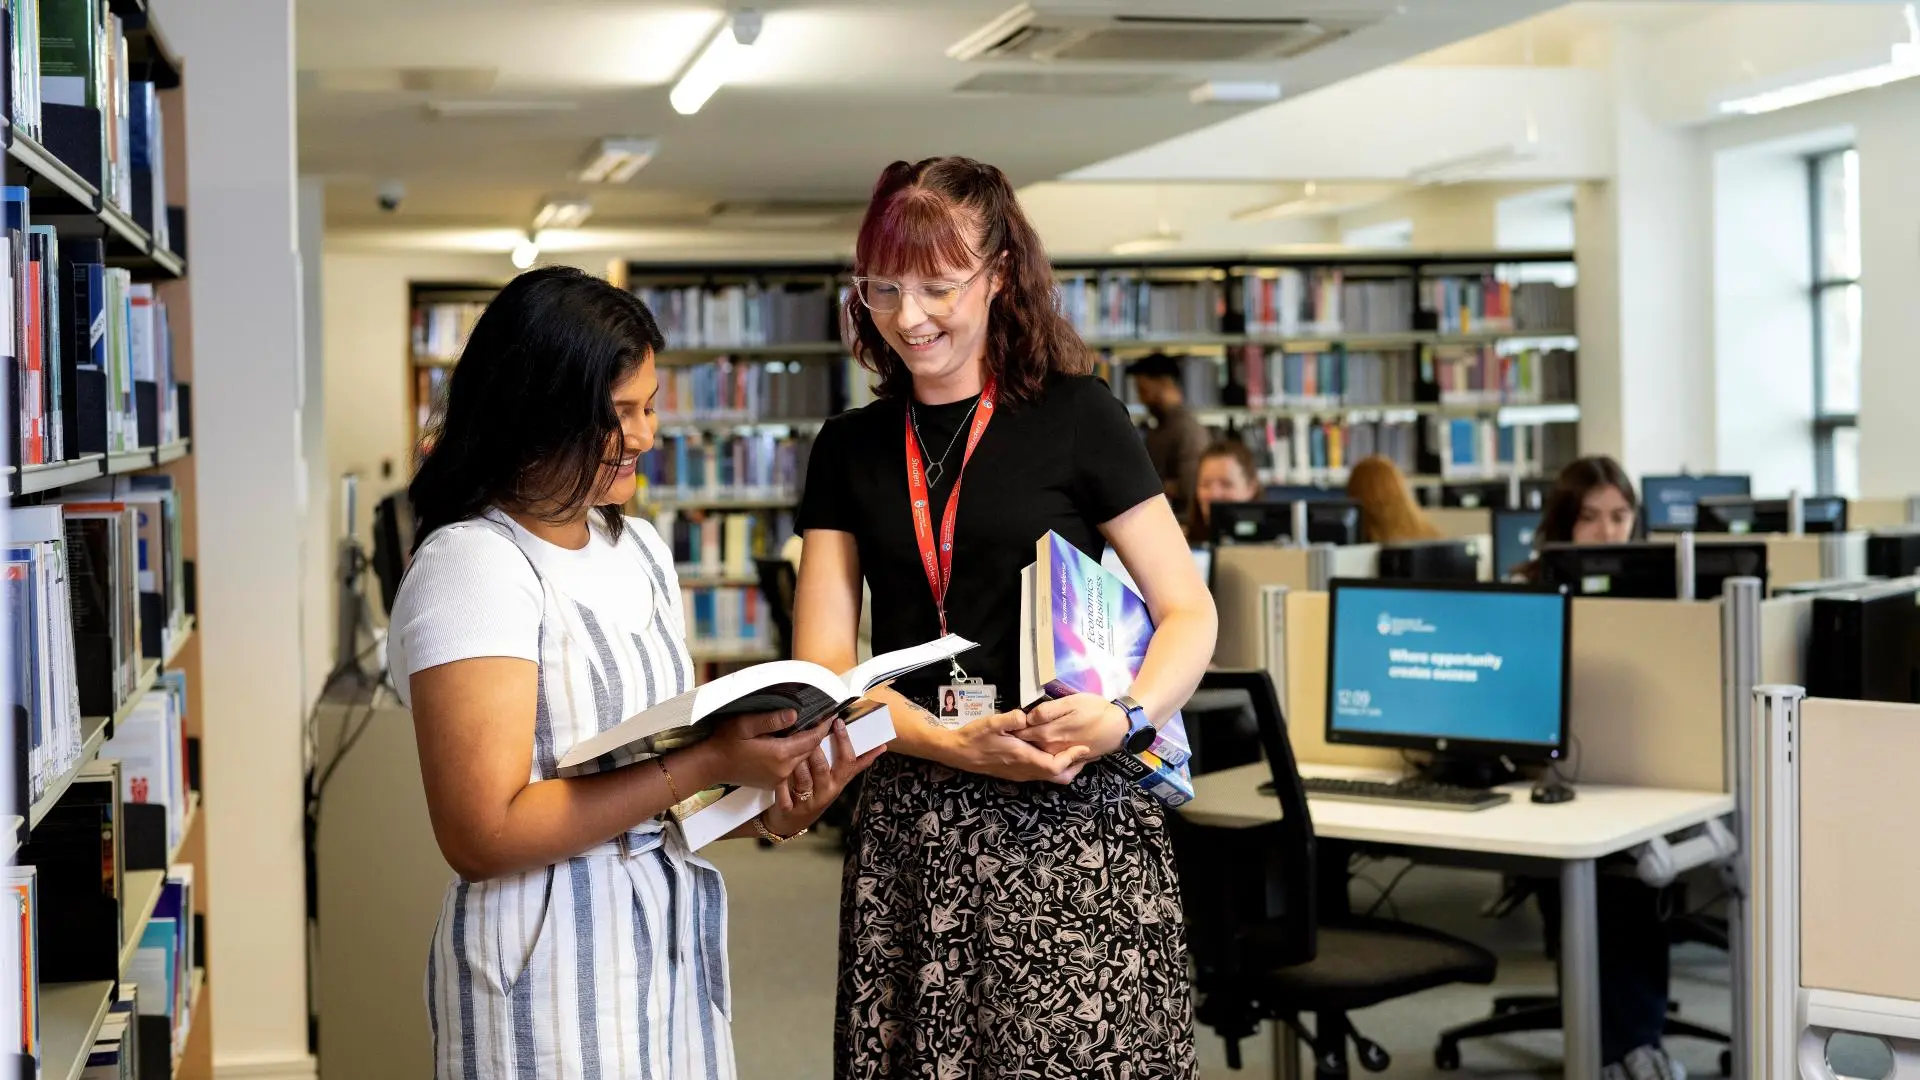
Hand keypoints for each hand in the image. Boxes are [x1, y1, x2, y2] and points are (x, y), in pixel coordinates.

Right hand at [698, 709, 829, 790]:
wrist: (711, 766)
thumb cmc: (725, 741)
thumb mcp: (745, 724)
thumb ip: (772, 719)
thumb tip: (795, 714)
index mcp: (780, 754)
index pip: (811, 739)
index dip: (823, 727)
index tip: (832, 715)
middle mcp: (783, 769)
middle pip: (809, 750)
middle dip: (816, 735)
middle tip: (822, 719)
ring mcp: (778, 778)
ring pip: (801, 759)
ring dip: (805, 745)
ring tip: (808, 729)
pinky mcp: (772, 783)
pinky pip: (791, 768)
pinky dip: (795, 756)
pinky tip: (790, 744)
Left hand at [763, 717, 885, 836]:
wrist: (793, 822)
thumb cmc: (817, 793)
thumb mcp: (838, 780)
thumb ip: (855, 764)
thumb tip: (881, 746)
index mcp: (839, 781)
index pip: (848, 761)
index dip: (845, 742)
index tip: (840, 722)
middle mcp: (826, 791)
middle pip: (824, 768)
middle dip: (816, 750)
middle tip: (811, 731)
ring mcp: (809, 801)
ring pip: (804, 779)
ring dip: (798, 763)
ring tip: (792, 747)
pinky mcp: (791, 810)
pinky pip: (785, 796)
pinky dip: (781, 787)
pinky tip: (777, 777)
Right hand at [940, 709, 1090, 783]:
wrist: (957, 753)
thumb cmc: (974, 736)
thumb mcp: (991, 722)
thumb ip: (1010, 718)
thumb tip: (1025, 716)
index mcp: (1022, 758)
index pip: (1054, 766)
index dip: (1071, 759)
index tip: (1083, 747)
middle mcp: (1024, 770)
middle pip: (1058, 777)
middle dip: (1074, 767)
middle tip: (1084, 752)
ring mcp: (1020, 774)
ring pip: (1050, 778)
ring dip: (1065, 767)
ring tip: (1074, 750)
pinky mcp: (1016, 773)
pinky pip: (1041, 774)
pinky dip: (1053, 767)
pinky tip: (1053, 751)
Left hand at [1016, 694, 1128, 757]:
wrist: (1118, 727)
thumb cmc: (1095, 710)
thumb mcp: (1070, 703)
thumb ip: (1046, 711)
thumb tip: (1027, 717)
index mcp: (1047, 733)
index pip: (1020, 732)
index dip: (1011, 726)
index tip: (1005, 721)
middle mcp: (1050, 748)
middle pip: (1026, 744)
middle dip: (1016, 737)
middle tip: (1008, 729)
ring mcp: (1059, 755)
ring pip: (1036, 752)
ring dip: (1027, 745)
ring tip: (1019, 736)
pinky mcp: (1067, 758)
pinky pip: (1048, 758)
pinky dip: (1040, 752)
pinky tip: (1038, 744)